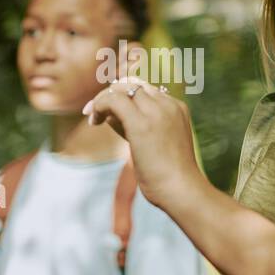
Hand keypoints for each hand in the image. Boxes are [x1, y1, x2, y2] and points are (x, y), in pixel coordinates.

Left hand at [82, 76, 205, 211]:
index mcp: (176, 107)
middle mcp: (167, 104)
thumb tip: (110, 116)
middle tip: (92, 111)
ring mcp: (156, 111)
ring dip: (103, 99)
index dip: (123, 96)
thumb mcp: (154, 144)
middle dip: (110, 94)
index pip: (144, 90)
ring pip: (121, 88)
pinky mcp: (141, 123)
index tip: (109, 112)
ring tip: (92, 117)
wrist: (181, 190)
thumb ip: (136, 127)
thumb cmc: (168, 175)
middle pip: (132, 85)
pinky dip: (99, 105)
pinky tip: (93, 120)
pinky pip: (113, 99)